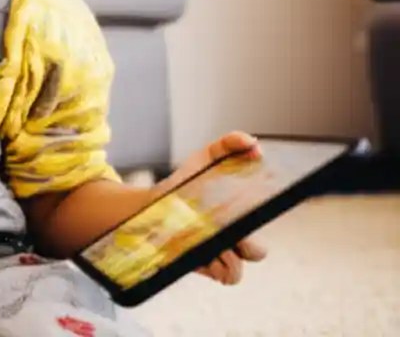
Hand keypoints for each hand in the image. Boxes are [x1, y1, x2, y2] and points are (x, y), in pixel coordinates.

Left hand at [162, 131, 269, 285]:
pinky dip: (213, 267)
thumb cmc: (185, 185)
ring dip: (225, 255)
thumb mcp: (205, 159)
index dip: (269, 213)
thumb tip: (253, 143)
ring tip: (203, 238)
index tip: (260, 203)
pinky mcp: (200, 267)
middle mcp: (232, 240)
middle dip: (247, 242)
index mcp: (240, 217)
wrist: (150, 206)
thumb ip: (229, 145)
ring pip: (238, 271)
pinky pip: (219, 277)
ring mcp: (216, 256)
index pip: (265, 219)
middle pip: (258, 252)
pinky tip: (196, 250)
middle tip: (225, 227)